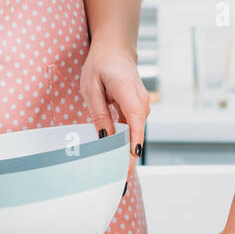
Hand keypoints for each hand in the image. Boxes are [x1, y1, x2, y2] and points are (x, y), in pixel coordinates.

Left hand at [79, 38, 148, 171]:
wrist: (115, 49)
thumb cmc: (101, 65)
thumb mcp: (92, 88)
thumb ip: (99, 114)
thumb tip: (104, 139)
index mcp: (130, 96)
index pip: (135, 128)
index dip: (130, 150)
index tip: (125, 170)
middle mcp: (142, 104)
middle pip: (136, 137)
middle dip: (126, 161)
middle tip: (116, 185)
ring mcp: (142, 107)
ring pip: (135, 136)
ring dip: (124, 154)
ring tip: (113, 177)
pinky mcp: (138, 110)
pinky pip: (132, 130)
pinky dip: (124, 144)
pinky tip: (114, 159)